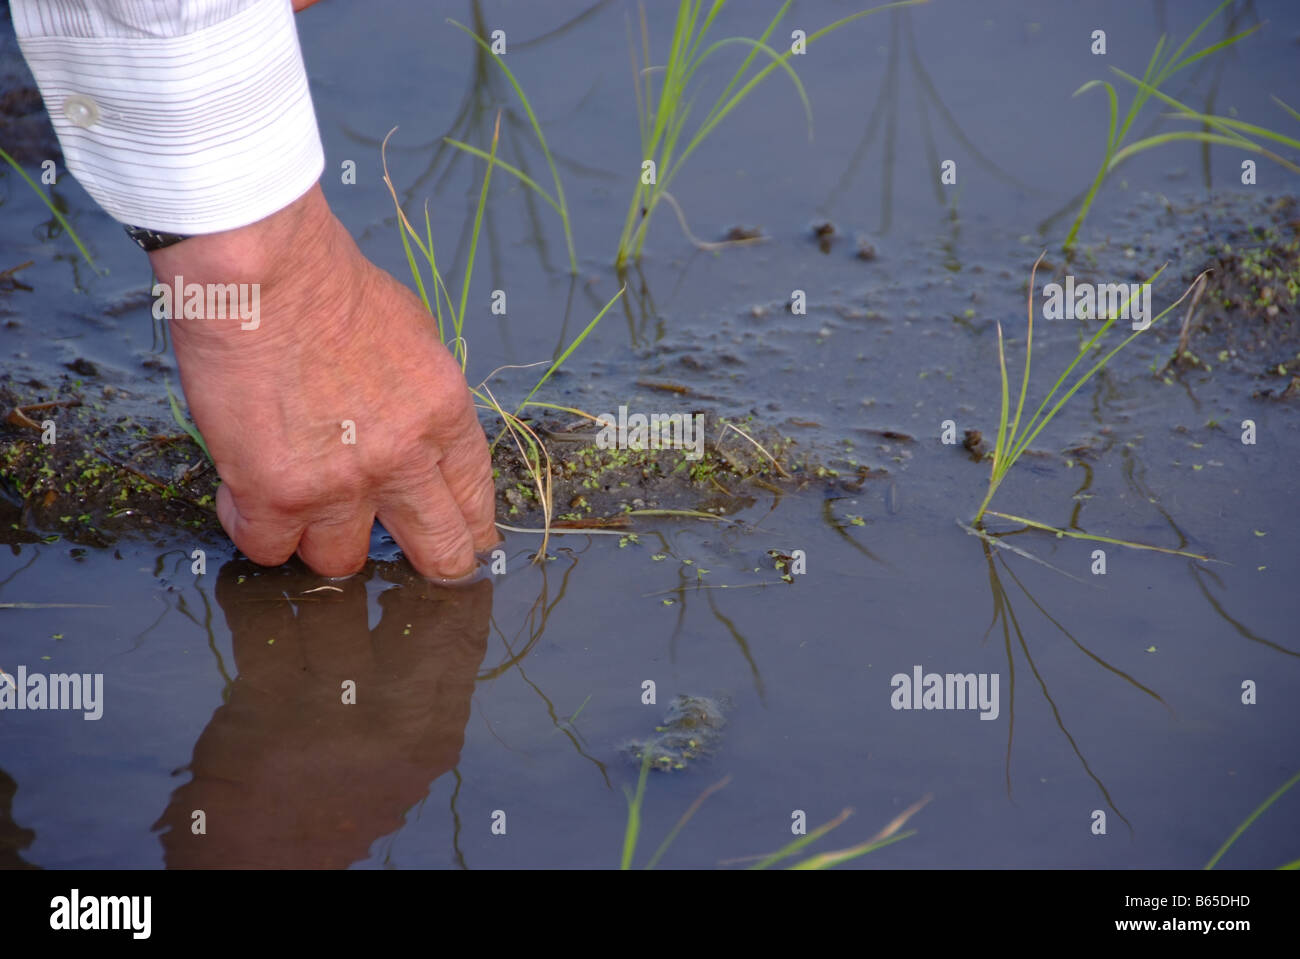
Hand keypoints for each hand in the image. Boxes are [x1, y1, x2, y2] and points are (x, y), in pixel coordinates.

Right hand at [151, 184, 498, 579]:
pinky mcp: (273, 493)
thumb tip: (422, 437)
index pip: (474, 502)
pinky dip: (259, 532)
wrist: (260, 271)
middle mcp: (402, 460)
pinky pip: (270, 550)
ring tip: (303, 508)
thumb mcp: (416, 336)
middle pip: (436, 553)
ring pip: (341, 562)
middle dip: (431, 565)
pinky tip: (249, 501)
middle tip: (413, 567)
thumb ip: (424, 399)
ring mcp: (338, 483)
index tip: (464, 544)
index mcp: (444, 417)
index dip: (469, 532)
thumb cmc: (330, 287)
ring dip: (322, 539)